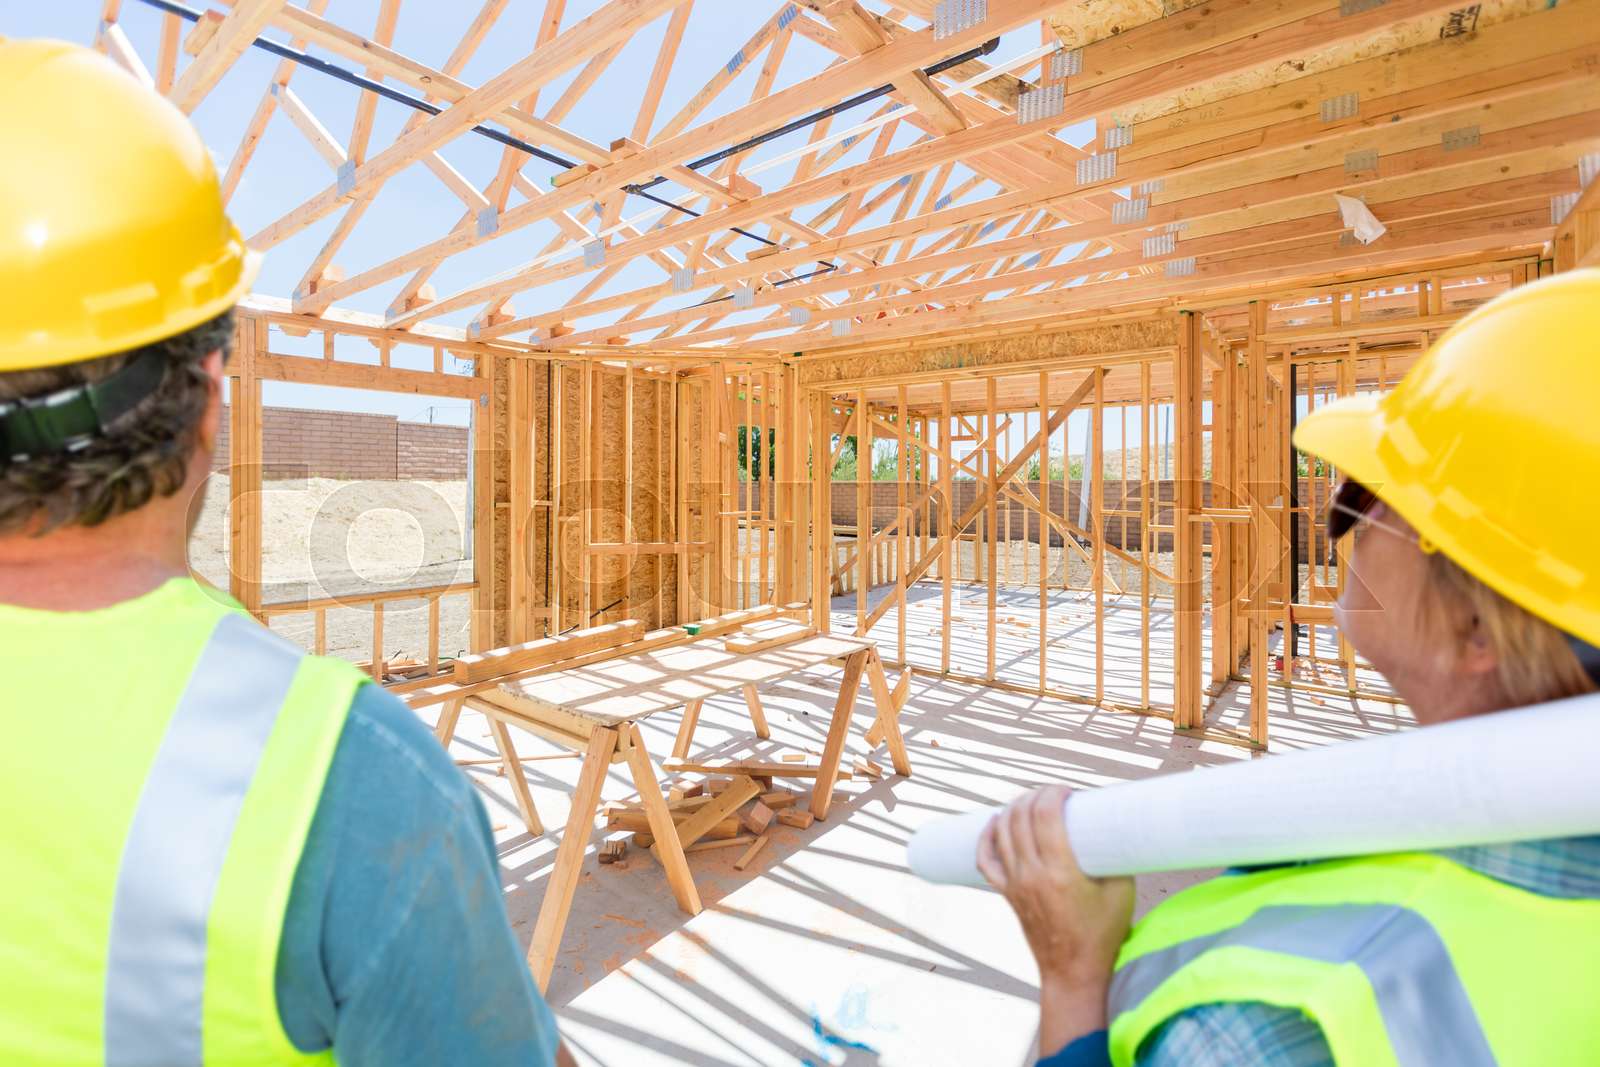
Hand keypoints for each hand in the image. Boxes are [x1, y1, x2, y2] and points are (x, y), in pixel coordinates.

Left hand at [977, 786, 1134, 1053]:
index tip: (1067, 789)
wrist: (1075, 972)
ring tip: (1031, 800)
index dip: (1053, 793)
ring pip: (1002, 832)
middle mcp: (1032, 875)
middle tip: (1053, 793)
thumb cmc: (1104, 933)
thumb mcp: (1122, 891)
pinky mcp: (1007, 894)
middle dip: (1035, 795)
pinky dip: (987, 836)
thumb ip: (1117, 857)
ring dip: (1014, 808)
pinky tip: (996, 821)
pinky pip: (985, 859)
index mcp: (1061, 873)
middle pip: (1022, 817)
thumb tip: (1115, 824)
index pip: (1046, 816)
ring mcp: (1015, 884)